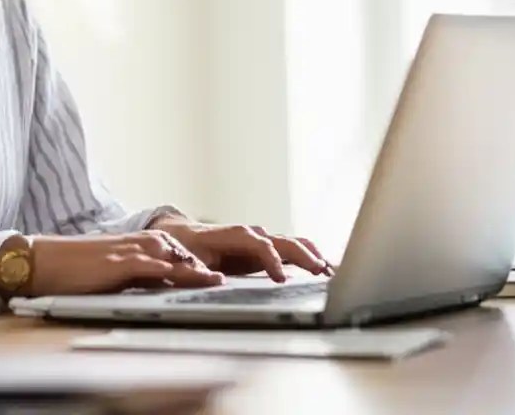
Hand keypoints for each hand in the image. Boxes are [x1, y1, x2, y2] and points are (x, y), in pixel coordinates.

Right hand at [25, 231, 225, 295]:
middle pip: (184, 250)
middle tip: (229, 273)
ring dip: (198, 268)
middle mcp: (140, 243)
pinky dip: (175, 272)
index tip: (226, 271)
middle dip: (208, 261)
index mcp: (140, 244)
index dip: (203, 261)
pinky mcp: (120, 264)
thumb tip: (165, 287)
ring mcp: (131, 251)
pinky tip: (190, 278)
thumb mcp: (115, 273)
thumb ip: (141, 276)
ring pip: (174, 256)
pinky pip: (153, 266)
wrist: (45, 261)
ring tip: (220, 280)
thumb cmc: (77, 269)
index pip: (180, 251)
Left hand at [151, 217, 333, 282]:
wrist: (182, 235)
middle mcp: (252, 234)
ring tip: (331, 271)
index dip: (271, 260)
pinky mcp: (266, 250)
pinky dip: (310, 257)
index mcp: (233, 235)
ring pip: (293, 244)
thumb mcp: (185, 259)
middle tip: (320, 272)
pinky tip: (326, 269)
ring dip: (312, 255)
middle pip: (283, 241)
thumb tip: (215, 279)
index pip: (259, 244)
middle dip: (303, 256)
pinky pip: (293, 250)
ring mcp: (261, 240)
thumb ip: (198, 270)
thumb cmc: (185, 248)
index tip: (281, 279)